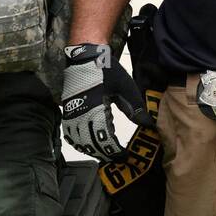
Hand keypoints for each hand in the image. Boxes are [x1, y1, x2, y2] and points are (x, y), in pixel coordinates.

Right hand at [59, 43, 154, 162]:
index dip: (114, 151)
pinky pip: (70, 133)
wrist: (85, 56)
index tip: (124, 156)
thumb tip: (147, 125)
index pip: (104, 139)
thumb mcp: (125, 88)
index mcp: (96, 110)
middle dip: (104, 153)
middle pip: (90, 144)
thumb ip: (135, 108)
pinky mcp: (68, 111)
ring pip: (78, 141)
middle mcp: (80, 114)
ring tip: (105, 153)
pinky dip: (79, 141)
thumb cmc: (106, 70)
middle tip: (117, 158)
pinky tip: (89, 143)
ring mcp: (71, 114)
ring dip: (91, 149)